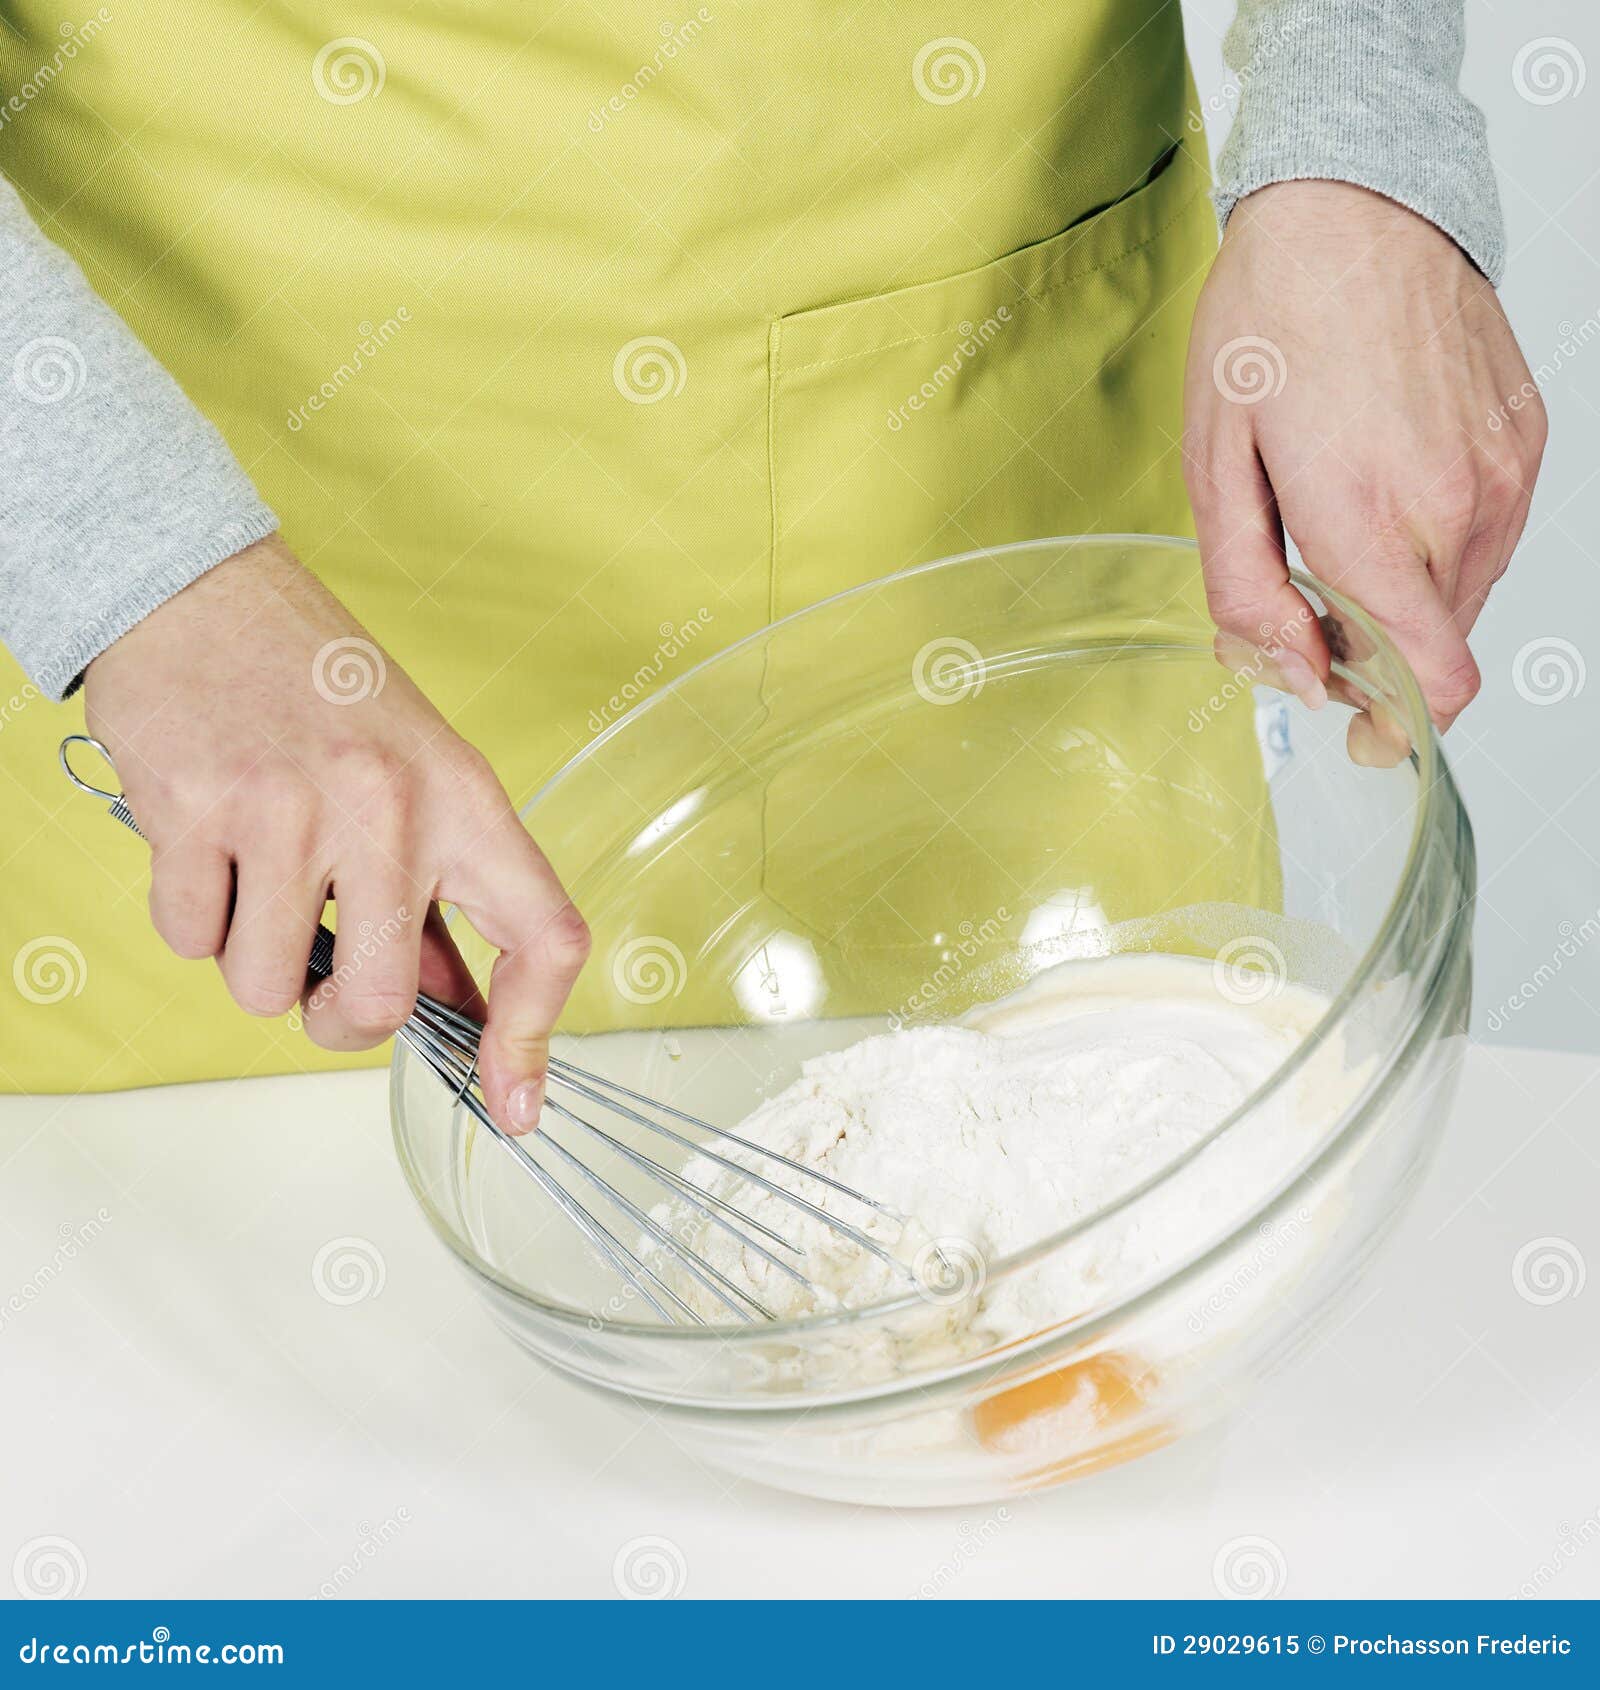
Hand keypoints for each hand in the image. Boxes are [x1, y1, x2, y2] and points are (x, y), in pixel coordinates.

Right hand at [83, 533, 587, 1132]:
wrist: (204, 590)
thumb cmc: (322, 691)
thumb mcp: (420, 775)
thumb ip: (442, 895)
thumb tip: (459, 1014)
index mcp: (466, 797)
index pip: (544, 933)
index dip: (533, 1037)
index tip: (514, 1105)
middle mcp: (390, 804)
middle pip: (381, 1003)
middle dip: (340, 1022)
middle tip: (321, 980)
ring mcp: (288, 807)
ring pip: (265, 989)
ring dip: (253, 962)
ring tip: (258, 876)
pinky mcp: (194, 809)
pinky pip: (189, 942)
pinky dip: (192, 918)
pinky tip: (208, 845)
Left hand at [1183, 180, 1546, 759]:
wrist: (1352, 205)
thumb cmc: (1269, 323)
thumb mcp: (1214, 466)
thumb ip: (1248, 590)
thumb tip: (1292, 672)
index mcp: (1371, 519)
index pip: (1430, 681)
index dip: (1394, 723)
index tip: (1356, 722)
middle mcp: (1457, 506)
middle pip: (1434, 647)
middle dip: (1369, 648)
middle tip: (1304, 591)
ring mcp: (1504, 473)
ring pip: (1462, 596)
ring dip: (1403, 594)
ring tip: (1340, 516)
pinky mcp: (1526, 441)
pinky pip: (1487, 536)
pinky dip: (1437, 543)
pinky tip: (1385, 481)